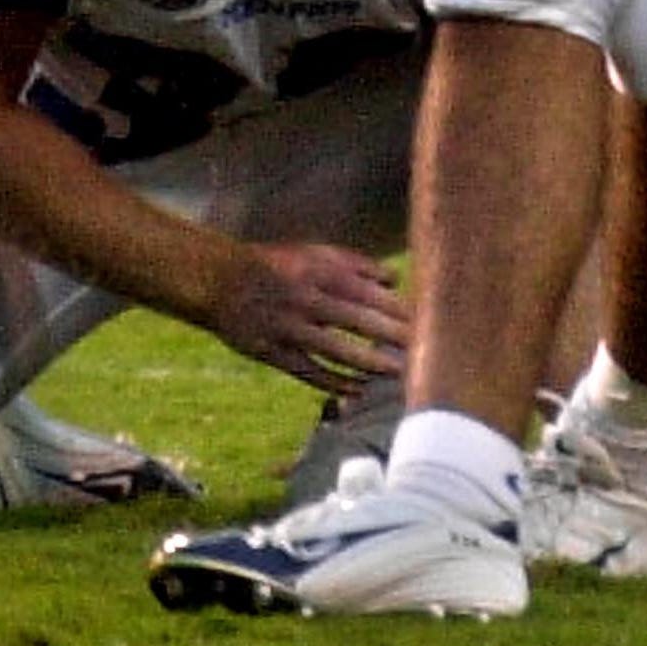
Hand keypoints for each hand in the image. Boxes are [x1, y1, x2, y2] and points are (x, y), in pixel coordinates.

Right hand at [211, 241, 410, 392]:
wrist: (221, 281)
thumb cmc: (277, 265)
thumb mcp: (314, 253)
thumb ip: (355, 264)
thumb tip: (394, 278)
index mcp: (318, 272)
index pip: (366, 292)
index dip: (396, 308)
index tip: (425, 320)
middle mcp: (305, 299)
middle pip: (356, 320)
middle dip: (390, 336)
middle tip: (423, 350)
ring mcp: (288, 328)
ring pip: (334, 350)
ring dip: (367, 363)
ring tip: (396, 373)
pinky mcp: (273, 354)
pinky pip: (308, 372)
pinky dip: (334, 383)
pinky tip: (357, 391)